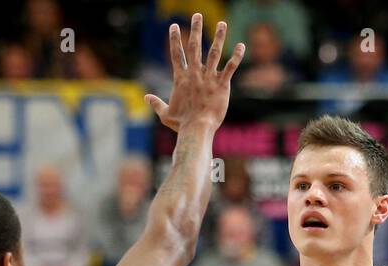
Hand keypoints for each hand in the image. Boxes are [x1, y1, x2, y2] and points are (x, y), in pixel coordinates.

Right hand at [144, 14, 244, 132]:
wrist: (197, 129)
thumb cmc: (181, 124)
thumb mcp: (165, 114)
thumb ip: (156, 104)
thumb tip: (145, 98)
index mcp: (181, 79)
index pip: (176, 54)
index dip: (175, 39)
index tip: (174, 26)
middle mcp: (194, 74)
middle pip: (194, 47)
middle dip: (195, 29)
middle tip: (196, 15)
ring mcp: (208, 78)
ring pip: (214, 52)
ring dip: (218, 36)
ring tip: (222, 23)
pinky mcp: (222, 85)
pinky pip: (230, 67)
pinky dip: (236, 56)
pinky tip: (241, 45)